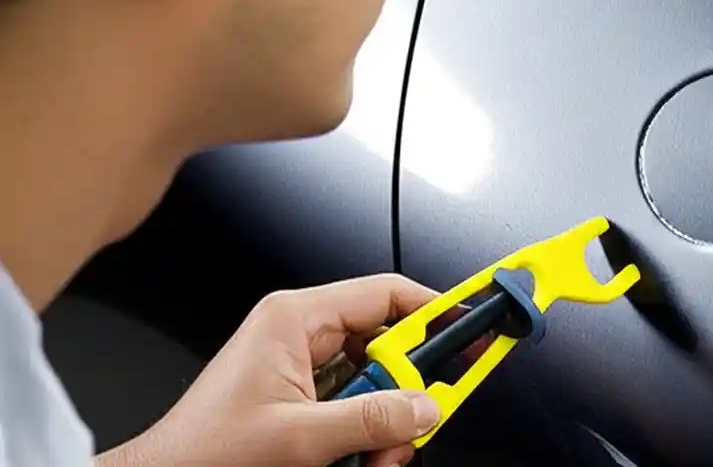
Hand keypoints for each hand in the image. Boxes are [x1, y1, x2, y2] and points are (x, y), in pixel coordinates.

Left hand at [96, 275, 441, 466]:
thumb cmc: (203, 452)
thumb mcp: (300, 437)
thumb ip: (371, 418)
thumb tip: (425, 405)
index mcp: (295, 317)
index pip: (388, 295)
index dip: (438, 312)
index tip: (475, 327)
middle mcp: (300, 334)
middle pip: (389, 347)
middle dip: (406, 393)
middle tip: (415, 423)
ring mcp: (300, 367)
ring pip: (376, 384)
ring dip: (384, 425)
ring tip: (370, 457)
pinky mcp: (301, 399)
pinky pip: (355, 408)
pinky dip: (365, 437)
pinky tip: (354, 460)